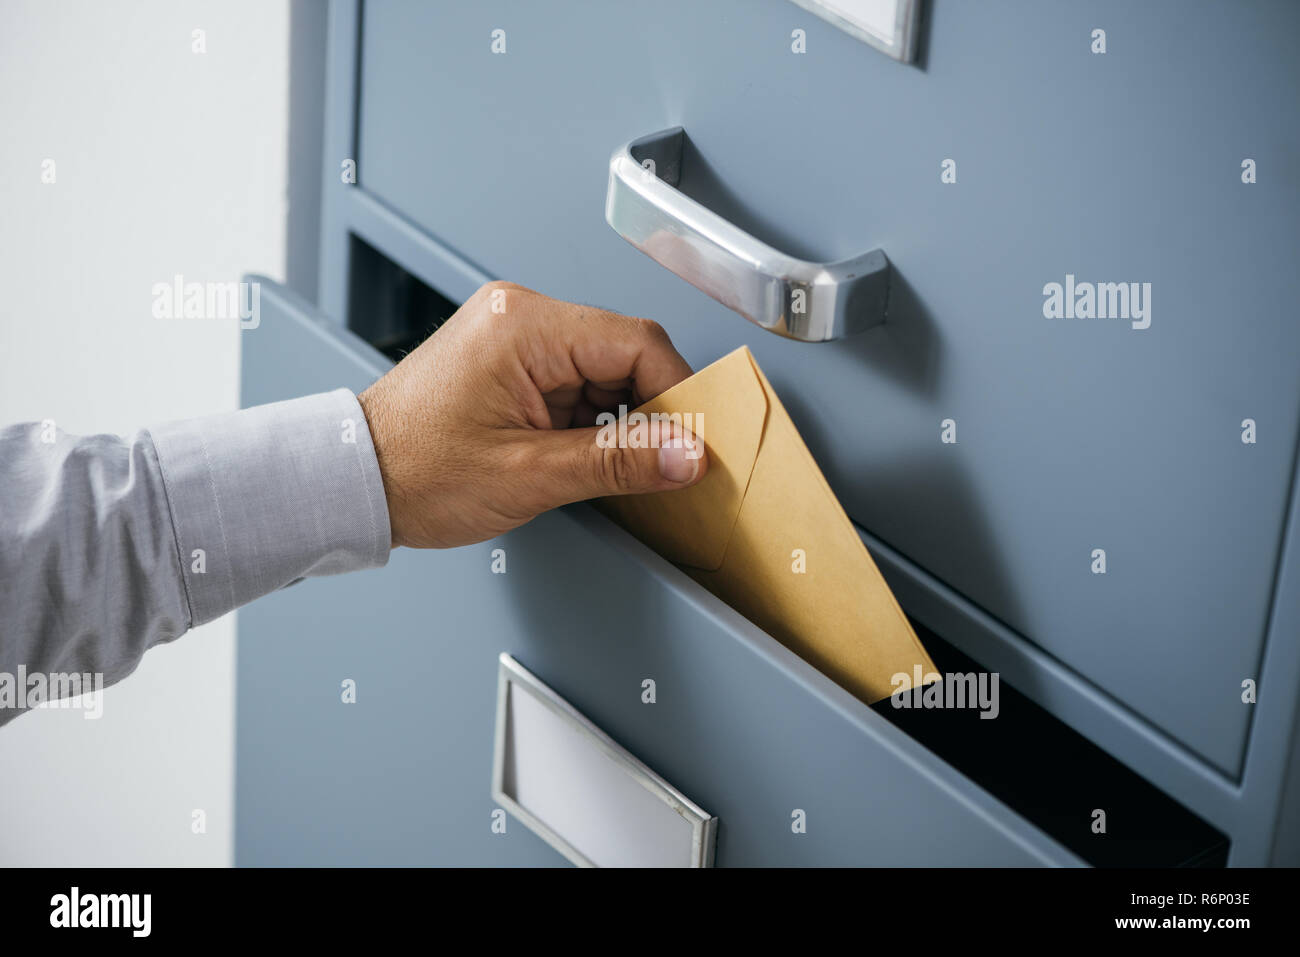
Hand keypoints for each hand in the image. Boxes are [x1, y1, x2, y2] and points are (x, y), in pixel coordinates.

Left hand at [357, 281, 707, 547]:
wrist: (355, 479)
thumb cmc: (415, 469)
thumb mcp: (530, 475)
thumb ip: (617, 463)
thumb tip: (686, 454)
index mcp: (525, 326)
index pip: (638, 341)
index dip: (677, 393)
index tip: (694, 439)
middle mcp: (521, 317)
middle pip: (626, 353)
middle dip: (649, 412)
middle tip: (661, 462)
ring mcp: (515, 337)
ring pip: (606, 372)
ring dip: (618, 421)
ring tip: (605, 468)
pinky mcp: (511, 362)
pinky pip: (577, 384)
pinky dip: (592, 422)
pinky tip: (583, 457)